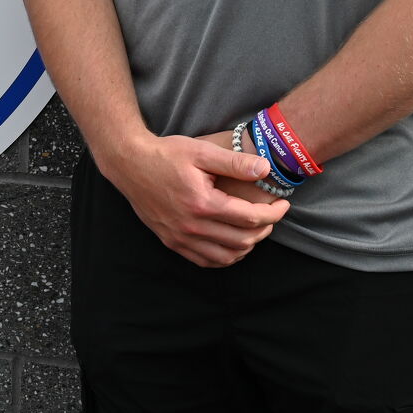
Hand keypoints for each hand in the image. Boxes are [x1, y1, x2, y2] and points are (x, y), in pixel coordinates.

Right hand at [99, 130, 287, 269]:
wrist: (129, 163)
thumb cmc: (165, 154)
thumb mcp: (201, 151)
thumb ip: (235, 162)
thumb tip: (266, 169)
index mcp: (203, 203)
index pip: (251, 217)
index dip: (273, 213)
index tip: (283, 204)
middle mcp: (192, 226)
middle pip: (243, 240)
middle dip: (264, 229)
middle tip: (270, 215)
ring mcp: (181, 237)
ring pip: (227, 256)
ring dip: (247, 246)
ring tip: (253, 229)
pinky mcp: (172, 241)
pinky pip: (206, 261)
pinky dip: (225, 257)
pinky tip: (230, 243)